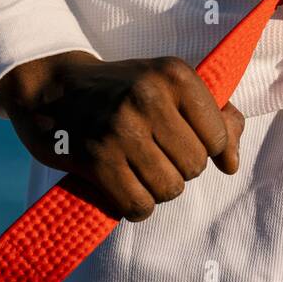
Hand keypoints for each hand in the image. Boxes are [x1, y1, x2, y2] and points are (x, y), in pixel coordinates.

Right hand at [0, 51, 242, 220]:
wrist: (50, 89)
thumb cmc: (122, 91)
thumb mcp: (170, 87)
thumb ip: (216, 118)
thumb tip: (232, 164)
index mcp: (174, 75)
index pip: (219, 138)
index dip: (207, 149)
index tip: (181, 140)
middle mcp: (148, 98)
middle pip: (195, 167)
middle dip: (179, 169)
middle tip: (154, 155)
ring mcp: (121, 130)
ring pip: (170, 189)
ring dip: (157, 190)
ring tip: (138, 170)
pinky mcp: (96, 160)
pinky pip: (138, 206)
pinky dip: (135, 206)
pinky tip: (123, 188)